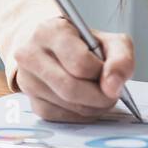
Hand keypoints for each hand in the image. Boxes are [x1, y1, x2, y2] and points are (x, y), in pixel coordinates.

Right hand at [11, 17, 134, 121]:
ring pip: (66, 105)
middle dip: (100, 97)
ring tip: (100, 96)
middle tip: (111, 94)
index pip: (80, 63)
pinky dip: (79, 114)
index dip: (102, 73)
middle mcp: (31, 53)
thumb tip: (113, 86)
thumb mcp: (107, 40)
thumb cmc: (81, 43)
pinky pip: (59, 117)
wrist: (51, 47)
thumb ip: (120, 58)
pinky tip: (85, 103)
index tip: (108, 73)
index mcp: (51, 31)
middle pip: (71, 88)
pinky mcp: (30, 100)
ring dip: (92, 107)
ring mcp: (26, 79)